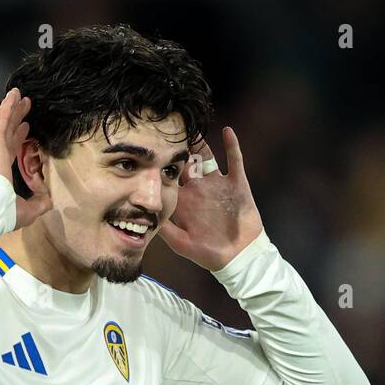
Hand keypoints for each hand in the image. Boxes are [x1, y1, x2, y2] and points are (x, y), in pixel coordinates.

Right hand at [0, 88, 51, 228]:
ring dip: (11, 109)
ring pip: (3, 122)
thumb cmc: (3, 211)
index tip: (25, 129)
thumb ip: (38, 204)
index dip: (17, 138)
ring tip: (19, 96)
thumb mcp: (27, 210)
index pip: (9, 150)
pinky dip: (7, 106)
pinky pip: (1, 118)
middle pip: (6, 132)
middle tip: (25, 106)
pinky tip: (14, 95)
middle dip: (15, 119)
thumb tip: (48, 200)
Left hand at [159, 126, 263, 270]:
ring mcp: (218, 184)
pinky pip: (234, 161)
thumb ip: (165, 230)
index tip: (151, 148)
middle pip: (186, 162)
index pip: (169, 178)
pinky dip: (232, 146)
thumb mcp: (181, 243)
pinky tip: (227, 131)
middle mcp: (199, 189)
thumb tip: (145, 216)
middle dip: (178, 148)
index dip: (160, 165)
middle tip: (169, 130)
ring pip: (207, 157)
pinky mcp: (236, 184)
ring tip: (193, 128)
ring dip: (200, 144)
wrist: (239, 257)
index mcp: (184, 201)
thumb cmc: (208, 254)